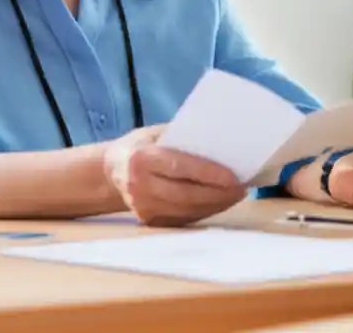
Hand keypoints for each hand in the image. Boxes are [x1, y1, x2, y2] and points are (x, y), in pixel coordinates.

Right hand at [103, 125, 247, 226]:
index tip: (234, 177)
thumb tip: (224, 142)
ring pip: (187, 210)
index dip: (210, 174)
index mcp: (141, 159)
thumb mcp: (157, 133)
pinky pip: (182, 218)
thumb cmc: (141, 146)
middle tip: (242, 188)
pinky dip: (204, 211)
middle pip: (187, 194)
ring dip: (215, 205)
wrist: (110, 170)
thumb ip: (184, 137)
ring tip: (236, 195)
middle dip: (219, 194)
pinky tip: (219, 203)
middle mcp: (138, 185)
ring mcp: (142, 206)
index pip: (181, 168)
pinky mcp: (148, 220)